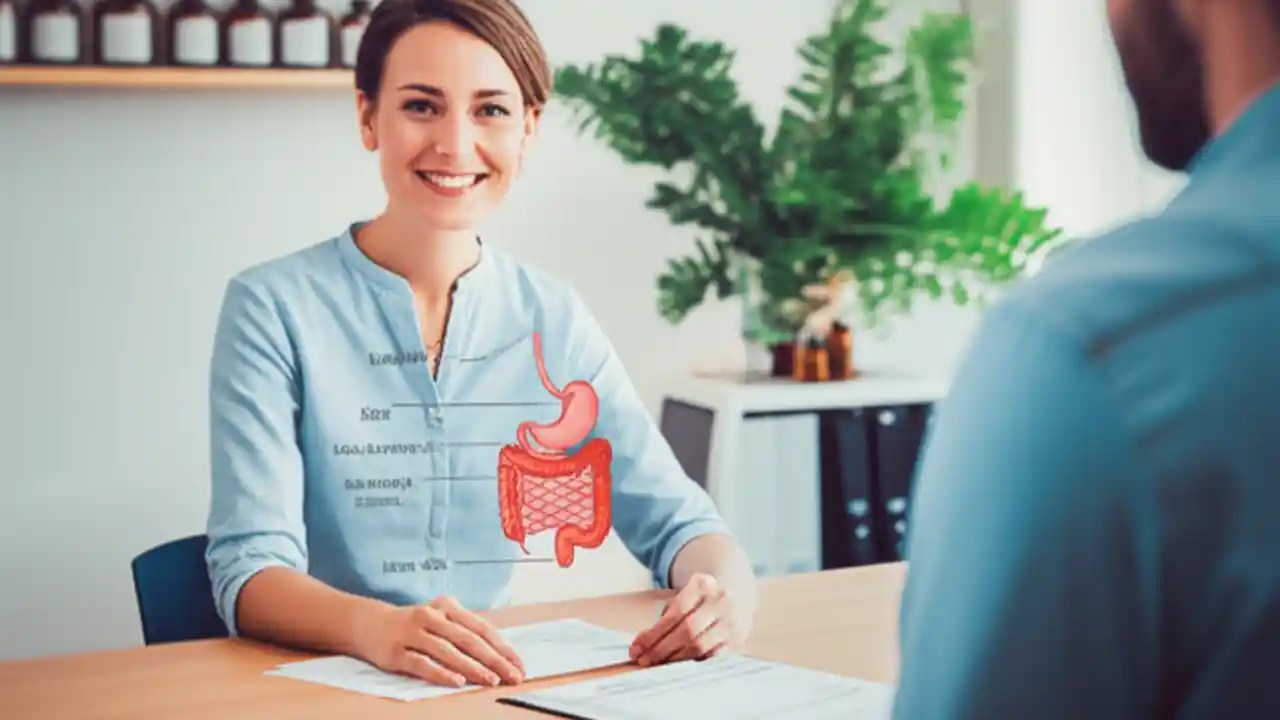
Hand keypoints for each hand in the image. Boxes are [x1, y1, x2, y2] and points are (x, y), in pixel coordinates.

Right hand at [357, 595, 525, 687]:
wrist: (367, 623)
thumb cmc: (414, 624)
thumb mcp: (439, 619)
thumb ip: (464, 632)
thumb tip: (499, 655)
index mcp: (447, 606)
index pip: (481, 628)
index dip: (502, 648)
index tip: (519, 665)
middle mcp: (431, 616)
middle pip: (468, 639)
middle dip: (494, 660)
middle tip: (511, 676)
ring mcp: (412, 633)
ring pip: (448, 651)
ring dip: (471, 667)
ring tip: (490, 680)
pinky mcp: (396, 652)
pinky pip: (422, 664)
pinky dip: (441, 673)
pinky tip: (457, 682)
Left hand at [628, 573, 750, 666]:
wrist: (737, 589)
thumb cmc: (700, 597)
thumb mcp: (684, 594)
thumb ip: (664, 616)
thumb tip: (640, 646)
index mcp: (704, 583)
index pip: (676, 612)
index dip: (654, 633)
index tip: (636, 649)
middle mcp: (722, 600)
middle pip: (688, 631)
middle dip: (661, 649)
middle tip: (642, 661)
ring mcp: (734, 620)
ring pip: (700, 646)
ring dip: (675, 659)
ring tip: (657, 664)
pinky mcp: (739, 639)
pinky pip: (712, 656)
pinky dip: (693, 661)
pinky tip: (679, 664)